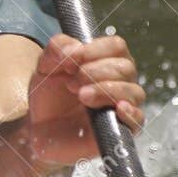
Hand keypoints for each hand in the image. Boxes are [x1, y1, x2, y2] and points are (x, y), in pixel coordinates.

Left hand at [26, 33, 145, 166]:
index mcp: (107, 60)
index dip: (94, 50)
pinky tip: (117, 109)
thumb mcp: (46, 65)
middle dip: (95, 72)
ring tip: (82, 96)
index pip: (116, 46)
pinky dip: (130, 113)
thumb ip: (57, 47)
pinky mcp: (121, 130)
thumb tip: (76, 48)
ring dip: (106, 90)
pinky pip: (138, 120)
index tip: (70, 61)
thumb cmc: (49, 94)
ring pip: (133, 91)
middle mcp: (121, 81)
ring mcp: (123, 105)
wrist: (39, 127)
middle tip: (71, 84)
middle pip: (125, 68)